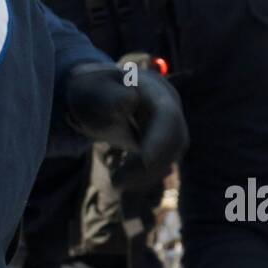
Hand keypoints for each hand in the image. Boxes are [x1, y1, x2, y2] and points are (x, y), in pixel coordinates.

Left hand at [64, 62, 188, 191]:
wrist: (94, 97)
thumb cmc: (91, 91)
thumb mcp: (91, 90)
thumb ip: (108, 96)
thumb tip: (130, 101)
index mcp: (154, 88)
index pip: (167, 114)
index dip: (160, 138)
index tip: (144, 161)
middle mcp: (169, 105)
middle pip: (175, 139)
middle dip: (150, 164)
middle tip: (116, 180)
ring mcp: (169, 124)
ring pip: (170, 155)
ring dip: (145, 174)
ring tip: (115, 180)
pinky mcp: (163, 141)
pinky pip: (161, 163)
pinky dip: (143, 176)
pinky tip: (119, 180)